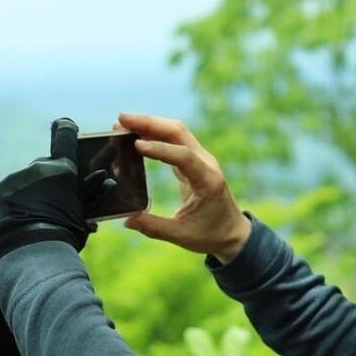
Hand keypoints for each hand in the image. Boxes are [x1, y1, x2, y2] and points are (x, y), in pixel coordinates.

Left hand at [0, 117, 115, 259]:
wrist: (32, 255)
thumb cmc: (65, 235)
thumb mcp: (83, 216)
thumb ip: (91, 195)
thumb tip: (108, 182)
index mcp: (61, 170)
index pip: (64, 136)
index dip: (65, 129)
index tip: (64, 125)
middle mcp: (35, 168)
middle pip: (41, 169)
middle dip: (44, 183)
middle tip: (49, 207)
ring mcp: (11, 181)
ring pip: (19, 184)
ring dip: (23, 196)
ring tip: (28, 222)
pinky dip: (4, 207)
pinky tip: (9, 224)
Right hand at [116, 112, 251, 262]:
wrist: (232, 232)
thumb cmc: (211, 234)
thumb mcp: (182, 236)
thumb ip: (153, 227)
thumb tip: (126, 220)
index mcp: (208, 181)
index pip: (183, 156)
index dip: (159, 149)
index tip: (136, 145)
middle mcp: (207, 163)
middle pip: (178, 132)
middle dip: (150, 123)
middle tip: (122, 120)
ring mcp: (201, 159)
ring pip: (176, 132)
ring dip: (151, 124)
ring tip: (123, 123)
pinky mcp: (194, 161)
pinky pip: (174, 141)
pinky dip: (155, 134)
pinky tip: (136, 134)